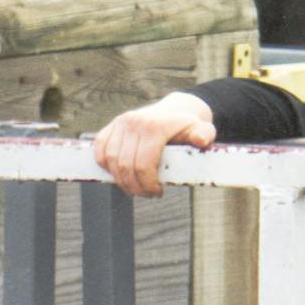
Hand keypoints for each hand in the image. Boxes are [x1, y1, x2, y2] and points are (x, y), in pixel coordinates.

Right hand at [90, 93, 214, 198]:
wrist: (174, 110)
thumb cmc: (187, 127)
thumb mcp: (201, 130)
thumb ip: (204, 135)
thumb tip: (201, 140)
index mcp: (154, 126)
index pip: (143, 165)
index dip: (148, 184)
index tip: (157, 193)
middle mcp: (133, 123)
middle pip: (125, 166)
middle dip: (135, 186)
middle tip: (146, 193)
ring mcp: (120, 123)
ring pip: (110, 161)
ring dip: (121, 180)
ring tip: (134, 187)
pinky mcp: (111, 126)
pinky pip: (100, 152)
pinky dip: (106, 166)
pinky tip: (120, 174)